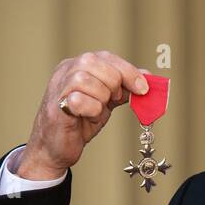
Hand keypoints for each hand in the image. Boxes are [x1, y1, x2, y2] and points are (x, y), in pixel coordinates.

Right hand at [15, 51, 149, 178]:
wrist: (57, 147)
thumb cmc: (80, 122)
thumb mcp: (106, 102)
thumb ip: (123, 89)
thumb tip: (148, 78)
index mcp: (78, 65)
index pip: (106, 57)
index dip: (128, 71)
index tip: (143, 88)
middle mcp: (66, 70)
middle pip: (97, 63)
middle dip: (113, 85)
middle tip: (111, 101)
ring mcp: (59, 86)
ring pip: (87, 81)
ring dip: (100, 99)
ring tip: (96, 111)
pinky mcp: (56, 105)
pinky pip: (79, 101)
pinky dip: (91, 110)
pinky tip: (87, 118)